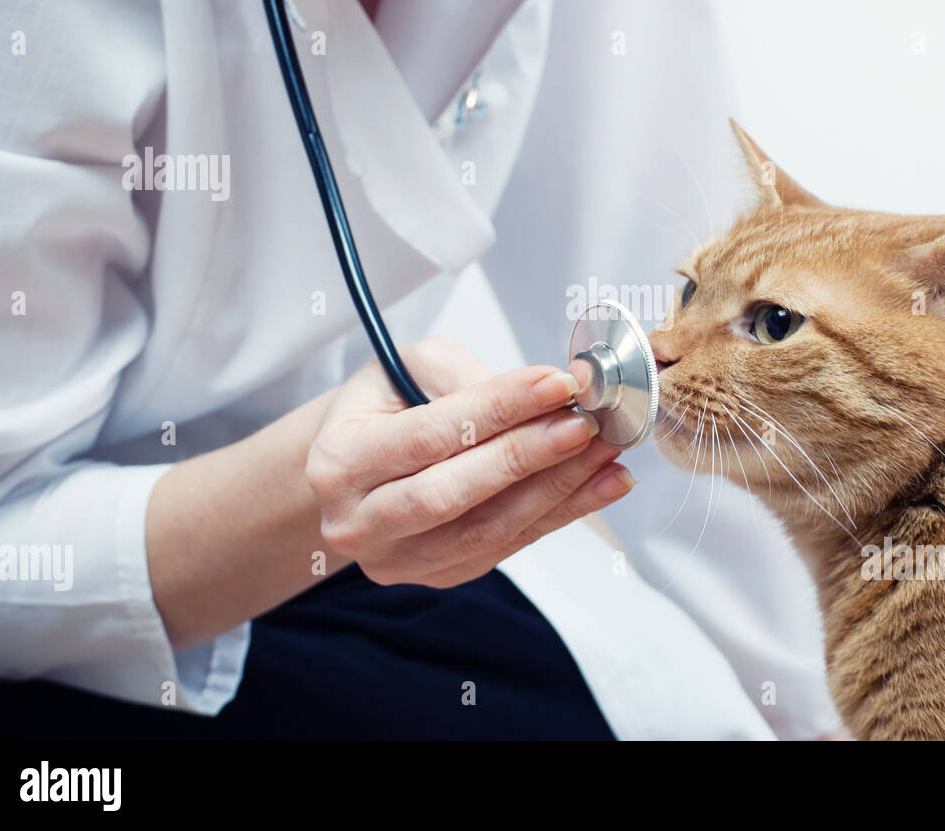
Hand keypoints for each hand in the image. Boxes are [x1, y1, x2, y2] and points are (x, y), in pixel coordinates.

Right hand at [304, 336, 633, 587]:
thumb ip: (467, 378)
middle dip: (528, 456)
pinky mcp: (439, 575)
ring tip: (606, 456)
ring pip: (486, 530)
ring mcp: (397, 559)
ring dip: (556, 491)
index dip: (499, 408)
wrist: (360, 466)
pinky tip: (599, 486)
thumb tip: (549, 393)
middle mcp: (358, 521)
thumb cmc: (389, 405)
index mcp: (338, 460)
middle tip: (586, 425)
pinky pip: (507, 546)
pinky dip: (559, 515)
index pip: (430, 434)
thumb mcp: (411, 368)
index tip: (558, 384)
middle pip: (452, 493)